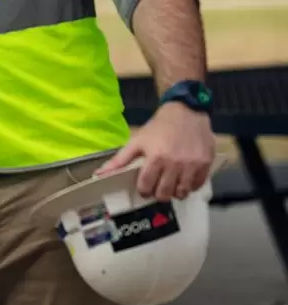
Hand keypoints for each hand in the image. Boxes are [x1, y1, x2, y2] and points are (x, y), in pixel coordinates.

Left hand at [95, 102, 215, 201]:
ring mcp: (192, 165)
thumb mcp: (137, 141)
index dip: (143, 190)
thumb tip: (99, 175)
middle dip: (158, 193)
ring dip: (175, 192)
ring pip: (182, 193)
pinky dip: (190, 186)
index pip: (146, 187)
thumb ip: (119, 160)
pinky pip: (198, 186)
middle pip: (164, 194)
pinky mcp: (206, 164)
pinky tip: (184, 178)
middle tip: (157, 186)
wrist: (186, 110)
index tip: (144, 187)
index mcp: (156, 158)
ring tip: (171, 183)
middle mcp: (175, 164)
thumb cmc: (159, 126)